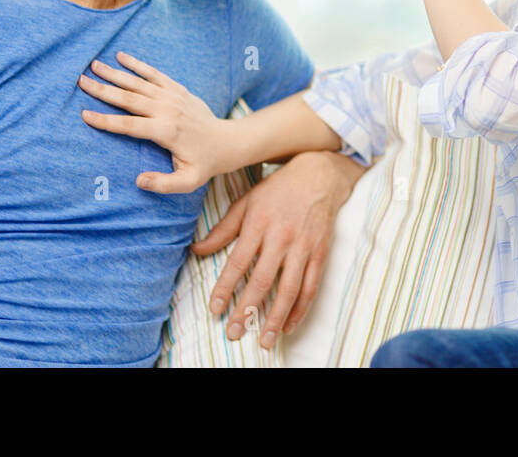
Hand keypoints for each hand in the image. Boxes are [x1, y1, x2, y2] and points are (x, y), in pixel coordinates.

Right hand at [78, 52, 233, 192]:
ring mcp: (173, 97)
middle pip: (129, 99)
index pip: (129, 125)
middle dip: (103, 90)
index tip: (84, 114)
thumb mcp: (188, 181)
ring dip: (115, 74)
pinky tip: (121, 56)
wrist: (228, 141)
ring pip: (139, 83)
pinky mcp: (177, 89)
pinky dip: (137, 64)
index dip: (106, 121)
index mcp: (166, 131)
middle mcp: (168, 110)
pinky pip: (154, 74)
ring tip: (93, 65)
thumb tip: (138, 180)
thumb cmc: (204, 163)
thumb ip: (163, 183)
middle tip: (80, 81)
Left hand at [191, 150, 364, 346]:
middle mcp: (281, 237)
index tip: (215, 309)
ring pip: (290, 289)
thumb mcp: (246, 202)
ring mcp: (303, 247)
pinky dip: (301, 309)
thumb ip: (223, 229)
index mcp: (259, 224)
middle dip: (247, 310)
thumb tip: (197, 250)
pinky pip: (311, 286)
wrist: (319, 176)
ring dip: (276, 317)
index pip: (239, 262)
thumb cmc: (277, 189)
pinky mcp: (320, 253)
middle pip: (262, 280)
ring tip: (264, 340)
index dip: (225, 287)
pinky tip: (290, 325)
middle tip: (234, 333)